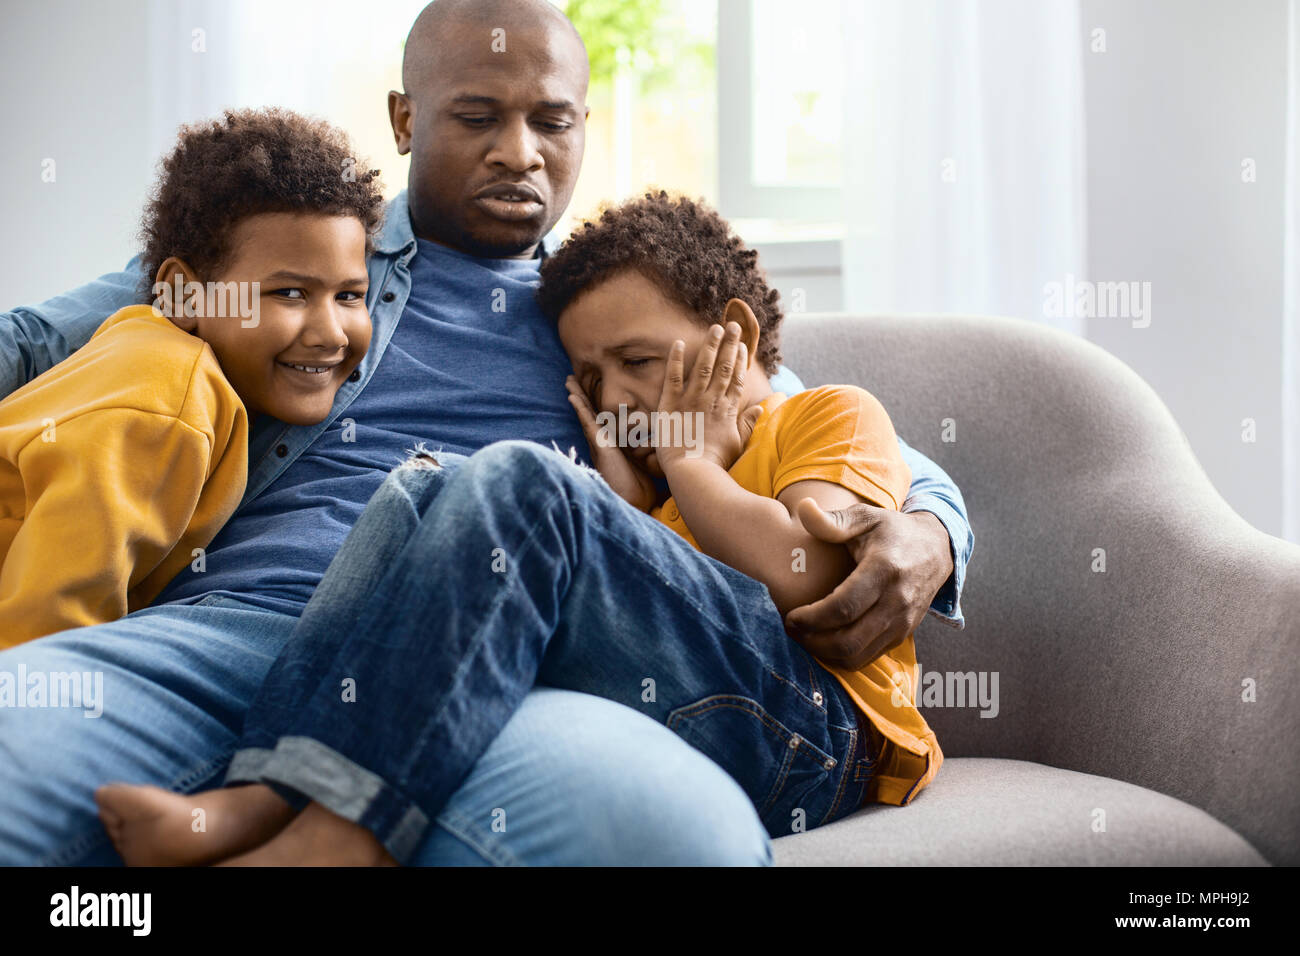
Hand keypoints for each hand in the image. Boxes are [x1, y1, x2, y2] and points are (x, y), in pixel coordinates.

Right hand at [565, 376, 656, 510]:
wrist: (633, 501)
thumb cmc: (641, 487)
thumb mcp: (647, 463)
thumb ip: (651, 451)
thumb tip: (664, 441)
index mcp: (614, 443)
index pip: (605, 418)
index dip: (598, 403)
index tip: (595, 387)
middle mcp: (604, 441)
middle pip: (591, 412)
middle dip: (584, 395)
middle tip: (573, 378)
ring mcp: (600, 442)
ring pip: (586, 414)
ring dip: (578, 397)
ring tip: (568, 381)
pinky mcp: (599, 445)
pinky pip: (588, 423)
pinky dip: (580, 409)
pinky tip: (573, 397)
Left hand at [655, 322, 760, 471]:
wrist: (693, 472)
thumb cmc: (716, 463)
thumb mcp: (738, 443)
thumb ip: (748, 424)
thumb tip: (761, 408)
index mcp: (727, 409)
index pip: (736, 379)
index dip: (740, 361)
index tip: (743, 346)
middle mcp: (712, 400)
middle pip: (723, 366)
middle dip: (729, 344)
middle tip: (732, 325)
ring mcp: (691, 400)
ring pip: (703, 366)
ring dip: (710, 345)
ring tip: (715, 328)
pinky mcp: (671, 404)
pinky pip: (673, 377)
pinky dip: (676, 359)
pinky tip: (677, 343)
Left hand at [784, 499, 953, 669]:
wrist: (937, 549)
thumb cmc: (893, 531)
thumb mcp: (866, 517)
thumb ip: (833, 519)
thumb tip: (803, 508)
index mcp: (884, 570)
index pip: (843, 607)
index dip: (812, 618)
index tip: (790, 615)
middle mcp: (897, 601)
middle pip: (848, 641)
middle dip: (813, 641)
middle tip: (791, 630)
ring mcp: (902, 622)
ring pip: (857, 656)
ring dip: (825, 653)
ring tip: (804, 637)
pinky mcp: (903, 635)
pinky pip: (868, 658)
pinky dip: (842, 656)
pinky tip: (825, 641)